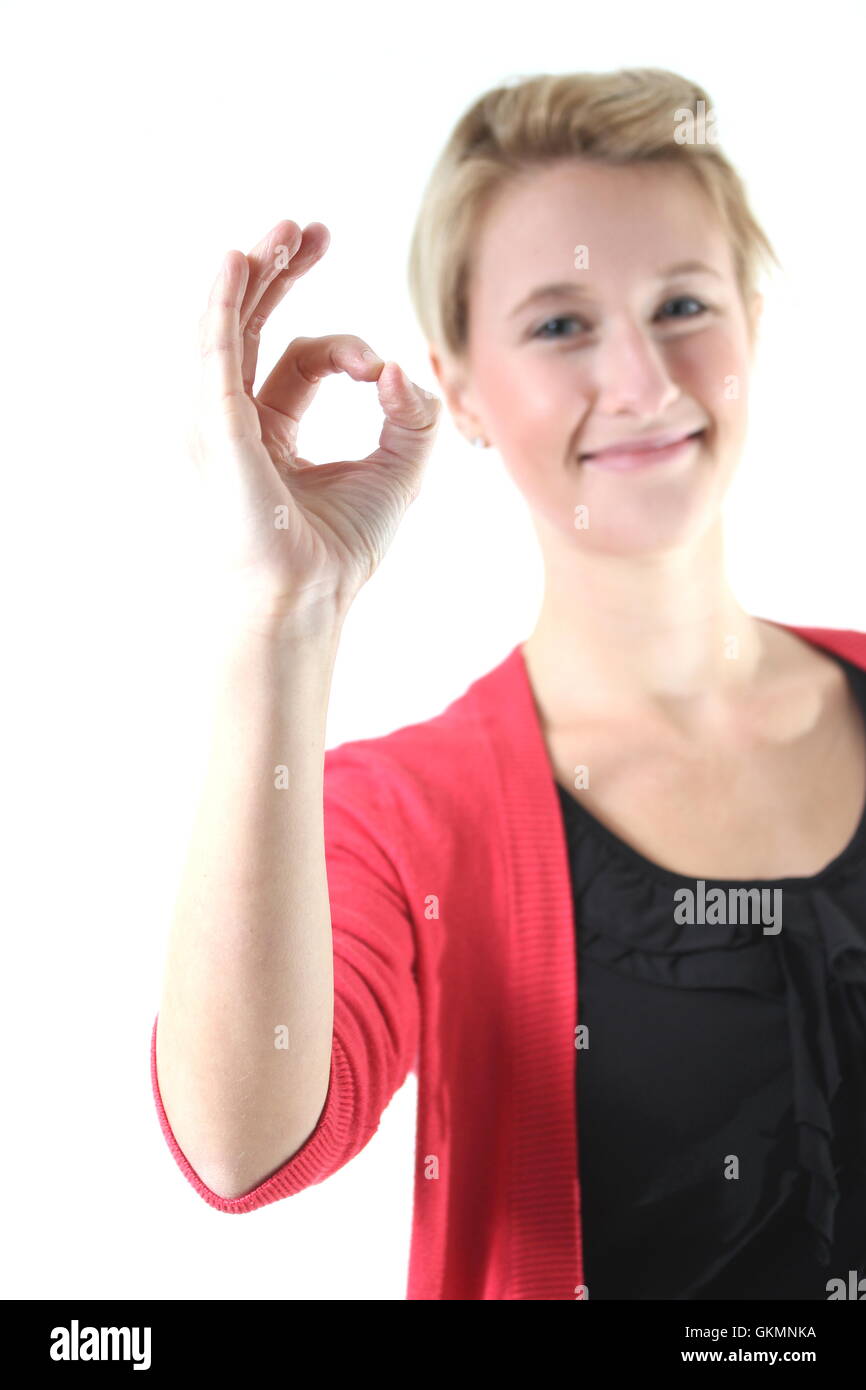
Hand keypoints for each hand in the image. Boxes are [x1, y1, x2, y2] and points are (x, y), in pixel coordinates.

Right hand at [192, 218, 440, 619]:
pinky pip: (214, 352)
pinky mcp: (216, 428)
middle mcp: (236, 418)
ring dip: (252, 273)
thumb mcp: (400, 469)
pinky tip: (238, 263)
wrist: (307, 596)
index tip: (382, 372)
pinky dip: (224, 305)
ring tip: (283, 231)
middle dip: (279, 271)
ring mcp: (219, 421)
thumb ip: (414, 415)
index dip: (346, 347)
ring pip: (226, 326)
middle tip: (311, 229)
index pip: (298, 357)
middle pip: (251, 324)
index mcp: (270, 428)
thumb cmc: (341, 547)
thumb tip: (403, 366)